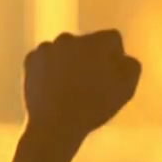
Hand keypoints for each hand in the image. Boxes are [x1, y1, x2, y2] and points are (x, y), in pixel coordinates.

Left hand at [23, 29, 141, 148]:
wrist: (55, 124)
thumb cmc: (95, 106)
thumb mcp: (126, 89)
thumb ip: (131, 65)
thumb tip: (122, 57)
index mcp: (96, 41)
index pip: (112, 39)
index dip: (115, 57)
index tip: (112, 76)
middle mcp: (71, 38)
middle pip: (87, 44)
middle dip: (90, 58)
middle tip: (91, 84)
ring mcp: (48, 48)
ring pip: (64, 51)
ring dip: (69, 63)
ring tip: (70, 89)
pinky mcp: (30, 60)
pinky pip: (45, 60)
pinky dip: (49, 70)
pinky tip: (54, 89)